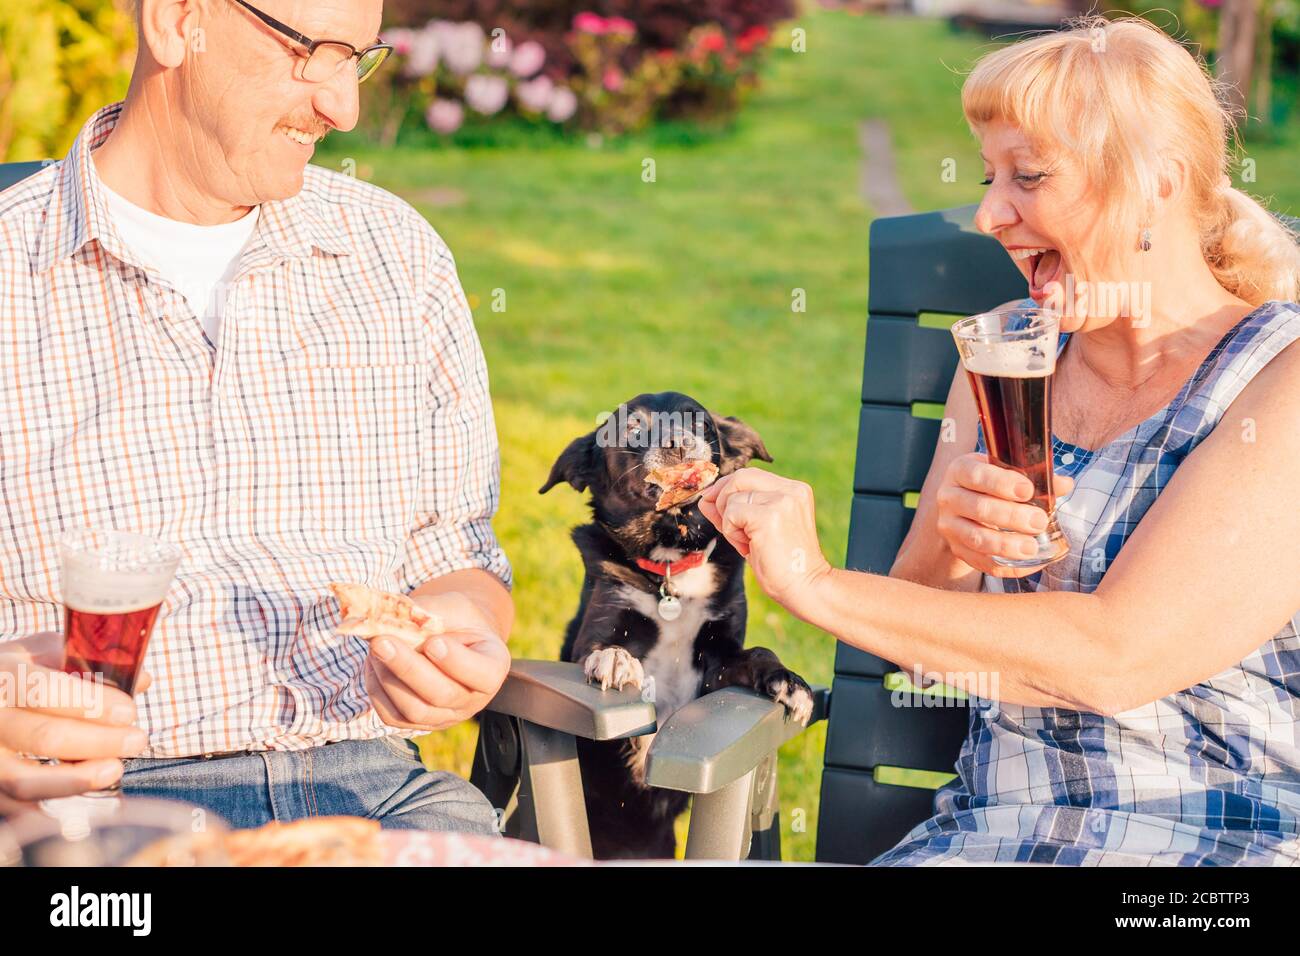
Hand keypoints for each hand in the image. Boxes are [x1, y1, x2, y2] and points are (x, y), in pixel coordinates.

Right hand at [0, 632, 150, 815]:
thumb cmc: (19, 671)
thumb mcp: (44, 653)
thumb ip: (90, 663)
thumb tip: (141, 679)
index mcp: (3, 674)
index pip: (45, 691)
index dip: (90, 703)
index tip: (128, 712)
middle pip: (43, 736)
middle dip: (98, 741)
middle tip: (136, 740)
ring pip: (24, 779)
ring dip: (77, 778)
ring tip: (115, 769)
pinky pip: (21, 798)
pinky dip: (58, 793)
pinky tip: (90, 783)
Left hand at [365, 591, 510, 731]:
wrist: (451, 638)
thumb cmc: (456, 619)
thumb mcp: (453, 606)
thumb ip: (429, 611)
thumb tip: (390, 615)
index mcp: (493, 666)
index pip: (483, 674)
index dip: (456, 662)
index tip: (432, 641)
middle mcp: (473, 698)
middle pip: (441, 695)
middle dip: (408, 668)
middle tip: (381, 641)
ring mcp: (446, 715)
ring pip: (415, 710)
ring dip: (388, 678)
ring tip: (375, 647)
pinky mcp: (418, 723)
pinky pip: (393, 716)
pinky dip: (377, 690)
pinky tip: (373, 663)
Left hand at [698, 470, 832, 620]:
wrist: (806, 586)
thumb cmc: (782, 563)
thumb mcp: (756, 529)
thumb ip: (732, 510)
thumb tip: (705, 498)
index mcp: (794, 490)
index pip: (750, 475)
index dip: (727, 488)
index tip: (716, 506)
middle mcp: (791, 490)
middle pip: (739, 477)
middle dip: (722, 499)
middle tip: (730, 526)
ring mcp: (781, 501)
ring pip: (732, 497)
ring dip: (729, 522)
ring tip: (749, 541)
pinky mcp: (769, 516)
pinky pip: (731, 514)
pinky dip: (731, 532)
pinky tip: (748, 546)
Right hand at [935, 452, 1073, 577]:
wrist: (963, 506)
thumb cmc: (990, 484)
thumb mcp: (1005, 472)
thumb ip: (1034, 476)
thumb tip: (1065, 484)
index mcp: (960, 470)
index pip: (976, 475)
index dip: (1001, 483)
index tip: (1028, 490)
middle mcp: (949, 497)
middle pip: (979, 508)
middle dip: (1012, 517)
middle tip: (1039, 521)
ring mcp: (950, 525)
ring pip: (976, 538)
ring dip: (1007, 545)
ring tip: (1032, 548)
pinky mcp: (957, 549)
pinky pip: (981, 562)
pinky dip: (1007, 566)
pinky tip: (1030, 563)